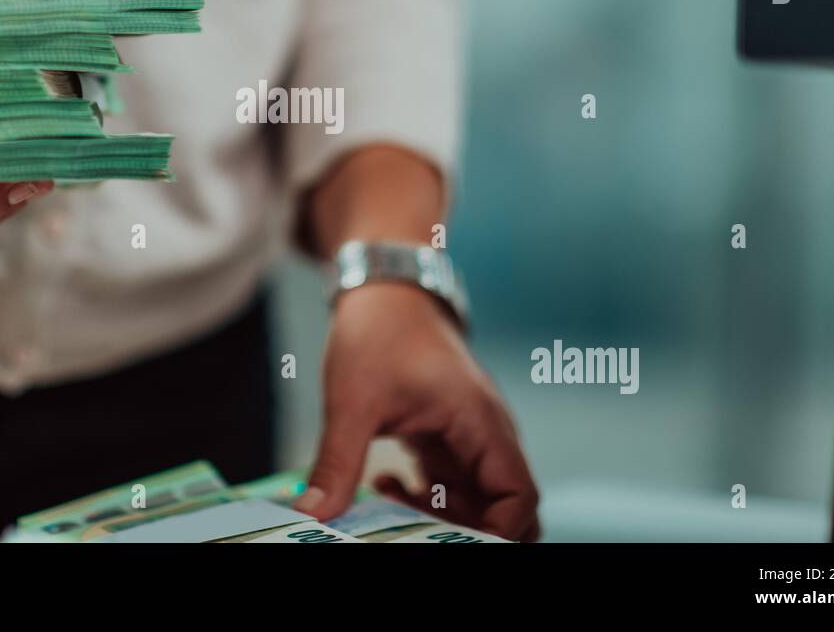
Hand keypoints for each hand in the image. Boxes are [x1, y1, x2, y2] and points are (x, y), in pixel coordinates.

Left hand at [295, 282, 540, 540]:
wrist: (385, 290)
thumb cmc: (379, 331)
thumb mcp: (352, 401)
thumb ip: (337, 462)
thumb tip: (314, 514)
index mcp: (480, 422)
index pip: (520, 497)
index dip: (497, 532)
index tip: (451, 543)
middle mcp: (486, 433)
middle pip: (506, 507)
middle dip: (469, 531)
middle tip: (416, 532)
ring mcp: (469, 436)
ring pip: (477, 501)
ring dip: (440, 516)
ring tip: (385, 501)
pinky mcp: (449, 437)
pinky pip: (452, 485)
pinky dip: (424, 498)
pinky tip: (382, 485)